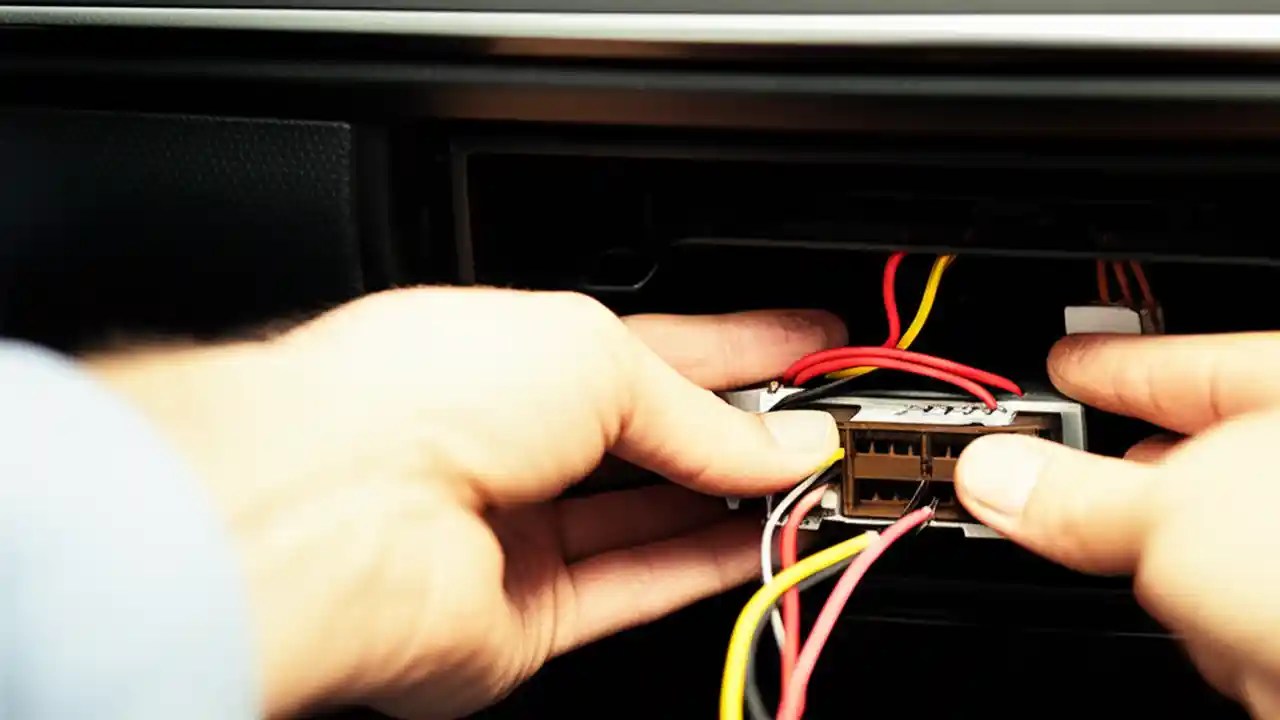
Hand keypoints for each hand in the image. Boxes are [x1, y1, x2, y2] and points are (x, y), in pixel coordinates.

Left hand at [86, 288, 844, 718]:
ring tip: (813, 485)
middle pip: (651, 439)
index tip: (806, 348)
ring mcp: (512, 534)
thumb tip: (778, 445)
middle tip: (826, 426)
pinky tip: (763, 543)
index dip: (736, 349)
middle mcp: (508, 442)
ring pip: (647, 522)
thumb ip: (696, 408)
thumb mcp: (594, 356)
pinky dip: (705, 568)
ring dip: (734, 503)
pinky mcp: (521, 620)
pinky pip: (632, 591)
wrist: (335, 514)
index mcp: (512, 352)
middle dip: (743, 430)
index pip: (651, 350)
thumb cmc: (416, 395)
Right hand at [956, 332, 1279, 717]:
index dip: (1114, 365)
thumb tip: (997, 474)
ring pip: (1224, 560)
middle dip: (1146, 493)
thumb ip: (1074, 493)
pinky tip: (1252, 656)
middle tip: (1075, 484)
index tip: (1066, 362)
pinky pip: (1250, 626)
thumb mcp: (1176, 517)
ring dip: (1195, 593)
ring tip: (1202, 607)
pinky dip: (1241, 645)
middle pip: (1206, 465)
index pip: (1190, 363)